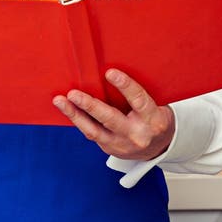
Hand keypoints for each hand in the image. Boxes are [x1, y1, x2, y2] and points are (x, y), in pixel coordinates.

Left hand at [52, 68, 175, 160]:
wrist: (161, 147)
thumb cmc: (155, 118)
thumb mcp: (156, 105)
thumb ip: (138, 95)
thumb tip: (111, 72)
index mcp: (153, 120)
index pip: (139, 101)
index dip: (125, 86)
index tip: (110, 73)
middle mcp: (137, 134)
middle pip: (110, 119)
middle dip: (90, 106)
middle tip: (73, 93)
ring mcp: (122, 145)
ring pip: (94, 131)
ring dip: (74, 115)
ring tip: (60, 101)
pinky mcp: (110, 149)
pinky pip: (91, 134)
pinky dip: (78, 120)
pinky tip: (68, 109)